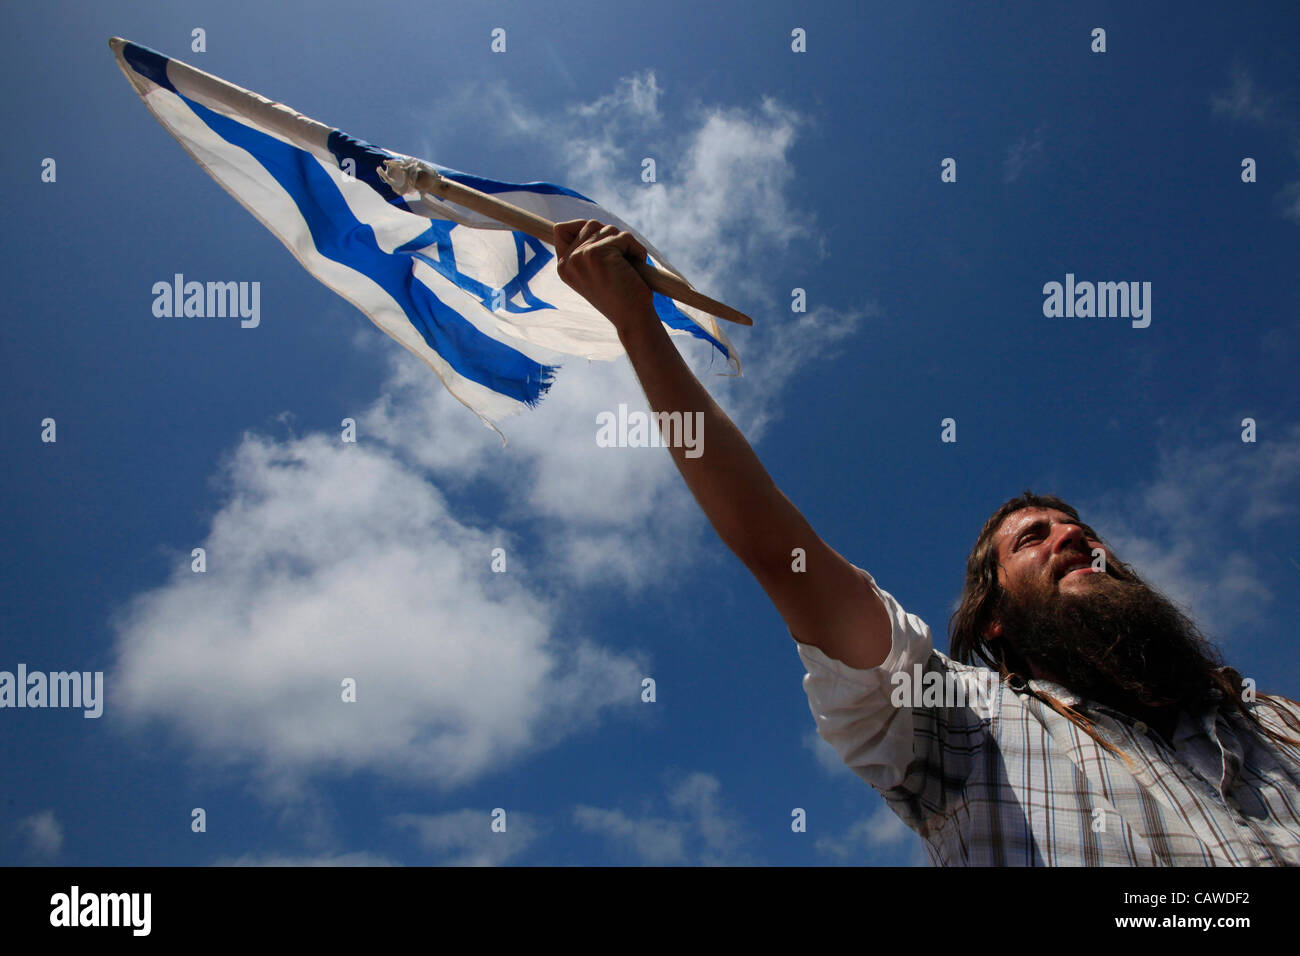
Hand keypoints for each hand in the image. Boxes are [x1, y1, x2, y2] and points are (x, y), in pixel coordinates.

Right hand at [554, 219, 654, 333]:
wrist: (632, 319)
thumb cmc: (621, 296)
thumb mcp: (597, 272)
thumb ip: (588, 250)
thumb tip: (591, 224)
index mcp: (563, 267)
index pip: (561, 229)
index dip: (582, 227)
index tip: (603, 243)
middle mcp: (567, 261)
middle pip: (590, 224)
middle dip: (611, 238)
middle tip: (620, 263)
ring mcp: (580, 256)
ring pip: (608, 229)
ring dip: (626, 245)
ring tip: (628, 269)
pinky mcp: (596, 253)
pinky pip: (624, 237)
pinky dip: (636, 250)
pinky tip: (636, 269)